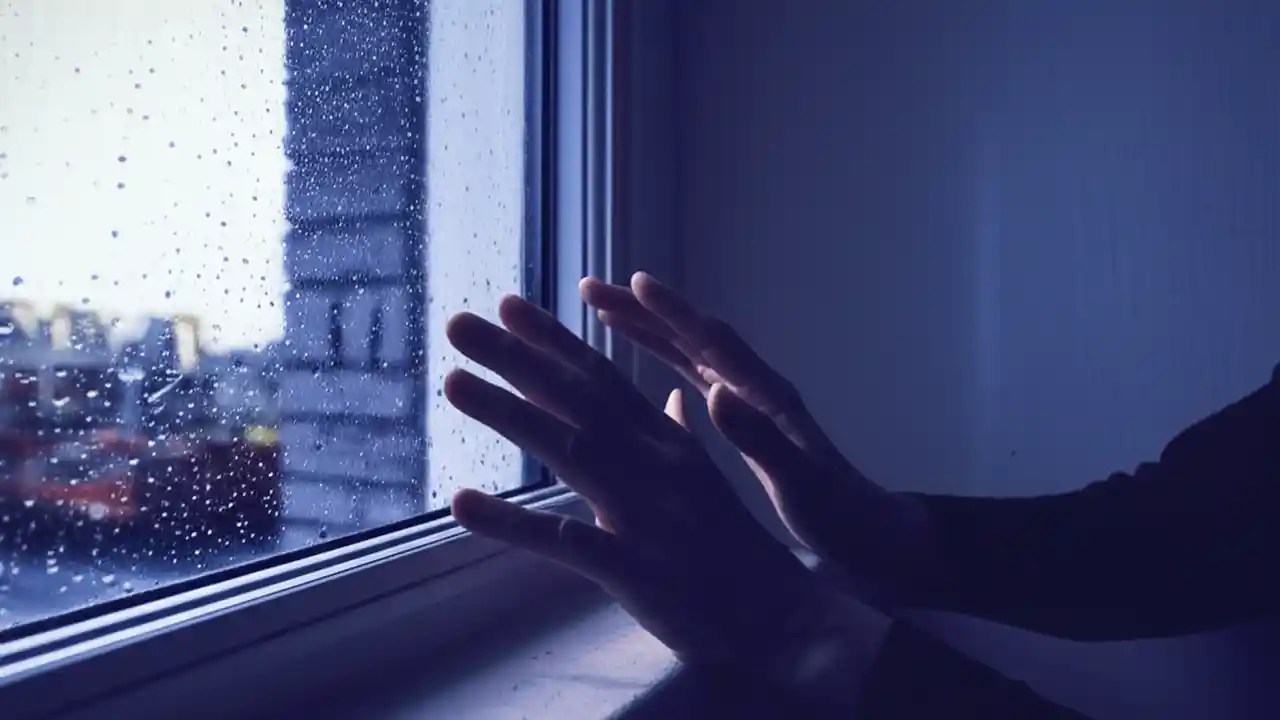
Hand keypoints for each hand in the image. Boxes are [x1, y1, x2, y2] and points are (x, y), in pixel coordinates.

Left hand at [444, 294, 888, 706]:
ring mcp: (643, 511)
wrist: (780, 617)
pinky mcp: (633, 565)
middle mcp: (653, 464)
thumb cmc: (735, 552)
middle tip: (458, 322)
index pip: (601, 377)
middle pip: (576, 397)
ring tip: (452, 382)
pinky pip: (563, 539)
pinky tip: (461, 503)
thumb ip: (681, 435)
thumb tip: (671, 396)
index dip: (552, 339)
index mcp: (665, 444)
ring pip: (567, 447)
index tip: (508, 305)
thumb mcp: (708, 481)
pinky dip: (511, 522)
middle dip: (515, 355)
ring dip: (507, 412)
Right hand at [580, 272, 936, 594]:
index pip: (714, 343)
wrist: (870, 533)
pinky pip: (695, 374)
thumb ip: (760, 440)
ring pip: (689, 351)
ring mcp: (750, 401)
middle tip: (591, 289)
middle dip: (644, 311)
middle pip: (693, 336)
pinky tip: (645, 358)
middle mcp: (756, 390)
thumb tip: (714, 392)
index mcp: (767, 399)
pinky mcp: (745, 418)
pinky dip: (665, 357)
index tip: (633, 284)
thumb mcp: (800, 485)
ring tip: (603, 309)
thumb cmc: (837, 516)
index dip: (674, 314)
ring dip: (648, 327)